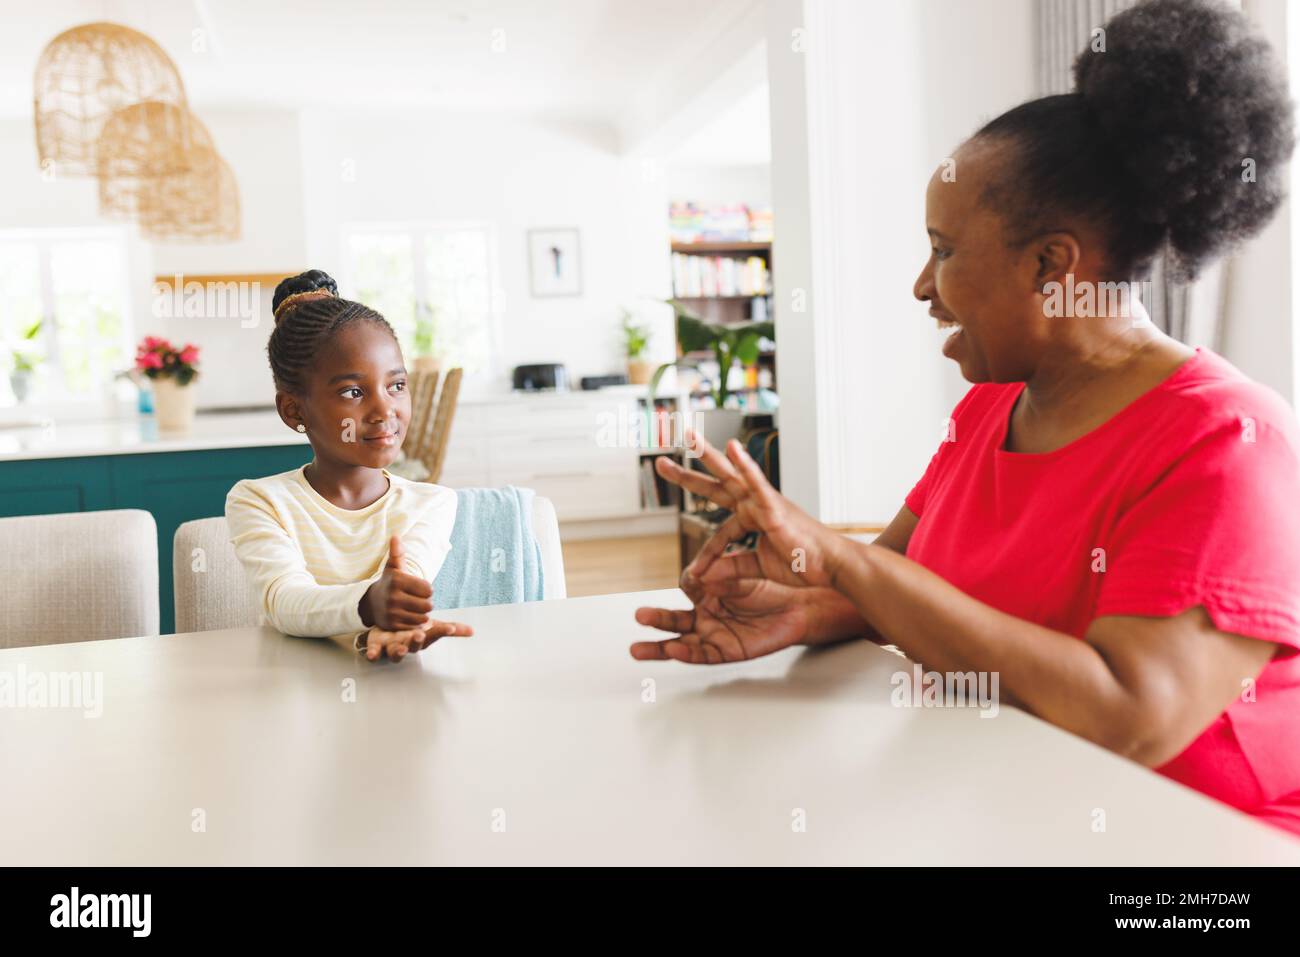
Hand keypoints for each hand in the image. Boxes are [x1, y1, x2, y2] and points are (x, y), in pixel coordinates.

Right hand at [360, 535, 433, 629]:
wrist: (371, 603)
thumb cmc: (389, 583)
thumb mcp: (393, 567)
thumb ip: (398, 553)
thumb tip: (396, 536)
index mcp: (397, 580)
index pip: (428, 589)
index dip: (427, 589)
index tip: (419, 588)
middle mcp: (393, 597)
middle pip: (427, 604)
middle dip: (426, 603)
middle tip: (418, 600)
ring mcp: (392, 612)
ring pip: (423, 616)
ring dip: (422, 613)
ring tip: (414, 608)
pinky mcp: (392, 625)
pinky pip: (415, 626)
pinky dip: (416, 623)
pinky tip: (409, 616)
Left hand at [361, 618, 473, 661]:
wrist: (387, 626)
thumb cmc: (412, 629)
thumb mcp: (430, 626)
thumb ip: (448, 628)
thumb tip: (472, 631)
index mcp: (421, 638)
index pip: (433, 635)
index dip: (440, 632)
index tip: (449, 626)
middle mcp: (407, 645)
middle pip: (413, 647)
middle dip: (415, 642)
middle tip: (419, 635)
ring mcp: (391, 646)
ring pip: (394, 653)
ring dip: (397, 652)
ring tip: (399, 649)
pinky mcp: (376, 645)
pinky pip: (374, 653)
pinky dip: (373, 654)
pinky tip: (372, 654)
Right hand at [631, 577, 813, 662]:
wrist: (802, 605)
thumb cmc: (775, 586)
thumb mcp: (746, 574)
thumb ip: (722, 575)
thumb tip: (699, 575)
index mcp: (708, 590)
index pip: (687, 586)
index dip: (689, 582)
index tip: (694, 577)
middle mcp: (707, 613)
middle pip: (674, 619)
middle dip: (656, 619)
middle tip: (638, 616)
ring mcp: (715, 633)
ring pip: (681, 642)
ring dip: (660, 646)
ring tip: (637, 649)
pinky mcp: (728, 650)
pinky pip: (703, 654)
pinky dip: (687, 654)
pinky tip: (674, 649)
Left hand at [656, 433, 847, 589]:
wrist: (831, 567)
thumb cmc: (802, 564)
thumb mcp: (757, 569)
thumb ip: (730, 568)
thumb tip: (701, 578)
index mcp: (751, 517)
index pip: (720, 529)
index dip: (706, 553)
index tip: (693, 573)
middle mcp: (754, 503)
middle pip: (714, 484)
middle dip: (687, 473)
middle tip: (659, 461)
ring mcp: (764, 501)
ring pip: (730, 473)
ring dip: (708, 454)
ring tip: (686, 435)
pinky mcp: (776, 506)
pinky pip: (758, 483)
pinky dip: (747, 465)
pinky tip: (733, 448)